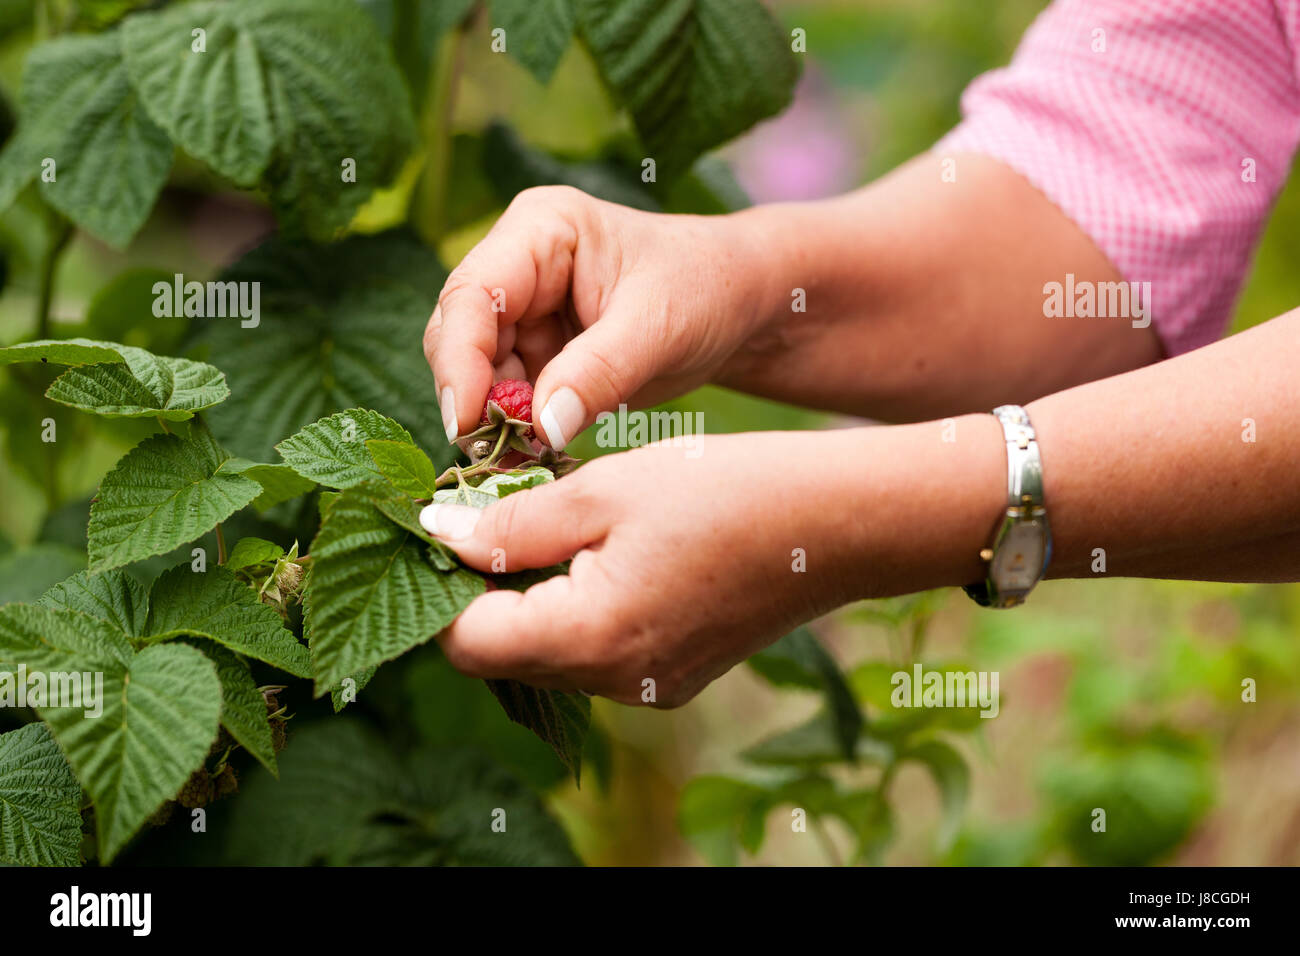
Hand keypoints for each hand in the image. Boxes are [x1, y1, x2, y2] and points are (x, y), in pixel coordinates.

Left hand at [422, 432, 869, 706]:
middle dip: (483, 590)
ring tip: (555, 524)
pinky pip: (594, 653)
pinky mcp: (672, 678)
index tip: (446, 527)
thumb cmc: (722, 491)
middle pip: (502, 655)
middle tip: (495, 513)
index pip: (464, 644)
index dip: (439, 587)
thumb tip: (437, 535)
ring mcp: (646, 688)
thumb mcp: (604, 488)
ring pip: (547, 654)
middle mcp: (613, 682)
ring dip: (530, 597)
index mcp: (588, 637)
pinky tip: (603, 553)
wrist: (833, 523)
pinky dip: (576, 608)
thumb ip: (511, 522)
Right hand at [424, 186, 768, 450]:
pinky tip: (537, 455)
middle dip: (473, 395)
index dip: (459, 359)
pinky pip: (507, 395)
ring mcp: (525, 310)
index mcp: (542, 229)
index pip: (472, 292)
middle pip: (460, 333)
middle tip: (492, 454)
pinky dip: (516, 429)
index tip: (466, 421)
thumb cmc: (706, 290)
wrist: (740, 307)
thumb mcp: (658, 328)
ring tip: (525, 460)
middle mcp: (520, 264)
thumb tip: (539, 427)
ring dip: (494, 420)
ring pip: (477, 372)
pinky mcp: (537, 351)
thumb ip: (598, 374)